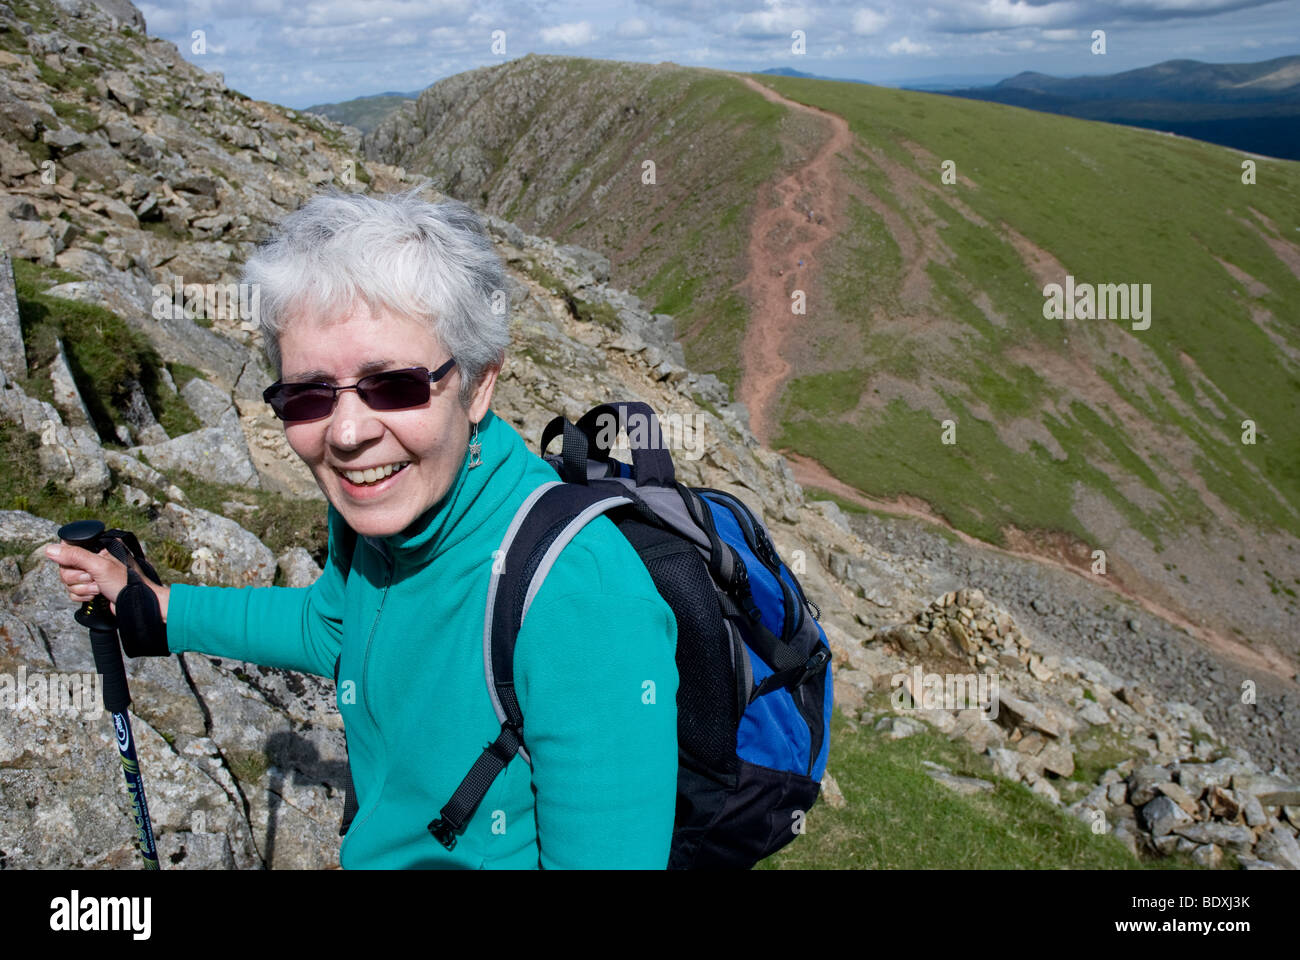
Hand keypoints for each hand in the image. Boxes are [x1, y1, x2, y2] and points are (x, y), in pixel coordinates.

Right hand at [45, 541, 170, 621]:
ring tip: (100, 587)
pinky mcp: (91, 588)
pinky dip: (83, 595)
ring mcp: (92, 574)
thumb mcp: (100, 566)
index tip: (82, 566)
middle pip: (65, 567)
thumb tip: (50, 549)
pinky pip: (73, 592)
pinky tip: (97, 595)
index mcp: (98, 546)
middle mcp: (94, 558)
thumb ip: (75, 556)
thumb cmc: (127, 583)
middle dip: (79, 577)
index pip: (69, 547)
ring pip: (68, 581)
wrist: (137, 604)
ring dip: (83, 588)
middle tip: (94, 578)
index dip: (70, 559)